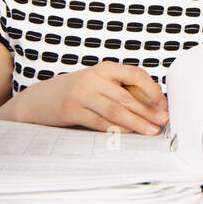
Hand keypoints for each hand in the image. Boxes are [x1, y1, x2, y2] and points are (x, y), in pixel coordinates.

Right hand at [12, 60, 168, 133]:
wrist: (39, 99)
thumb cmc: (77, 93)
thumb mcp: (98, 85)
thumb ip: (121, 92)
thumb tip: (153, 107)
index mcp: (105, 68)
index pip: (135, 74)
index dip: (152, 89)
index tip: (163, 104)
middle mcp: (94, 78)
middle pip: (127, 96)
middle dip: (149, 110)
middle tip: (163, 120)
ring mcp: (81, 93)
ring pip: (115, 109)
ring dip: (136, 122)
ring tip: (151, 130)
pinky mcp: (71, 109)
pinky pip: (99, 121)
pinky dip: (115, 129)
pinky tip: (128, 134)